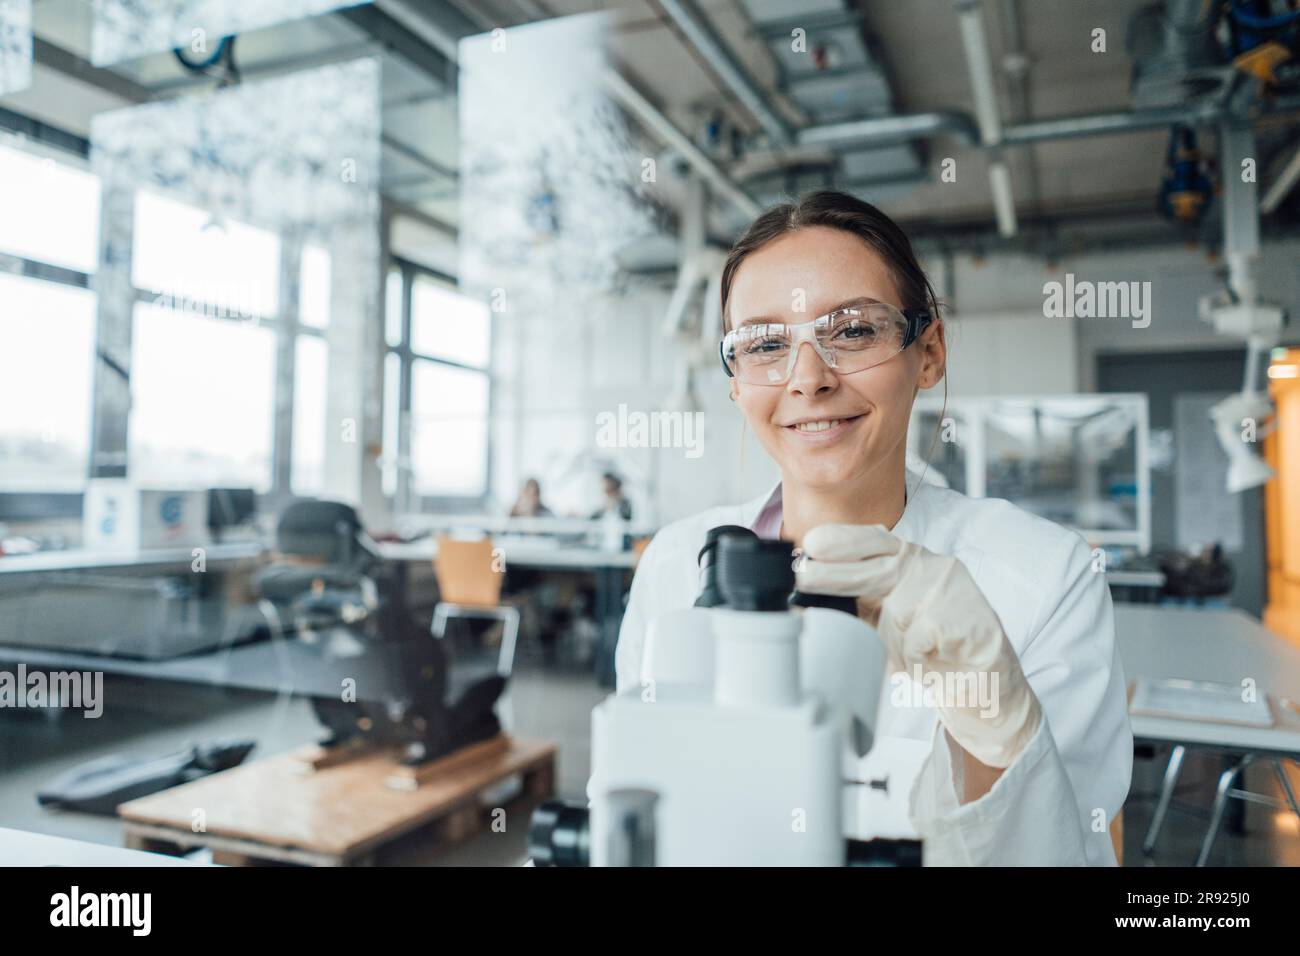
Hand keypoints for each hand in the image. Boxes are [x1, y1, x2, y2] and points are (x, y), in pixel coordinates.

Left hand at [795, 523, 1041, 768]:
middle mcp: (929, 567)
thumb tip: (807, 600)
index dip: (843, 540)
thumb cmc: (930, 643)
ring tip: (909, 652)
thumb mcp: (888, 618)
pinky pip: (917, 642)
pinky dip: (914, 659)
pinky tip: (929, 661)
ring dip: (892, 642)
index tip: (811, 543)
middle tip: (803, 578)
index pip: (875, 541)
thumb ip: (859, 603)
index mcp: (910, 560)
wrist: (981, 679)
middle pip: (878, 566)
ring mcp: (949, 589)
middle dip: (836, 574)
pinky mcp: (965, 618)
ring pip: (896, 613)